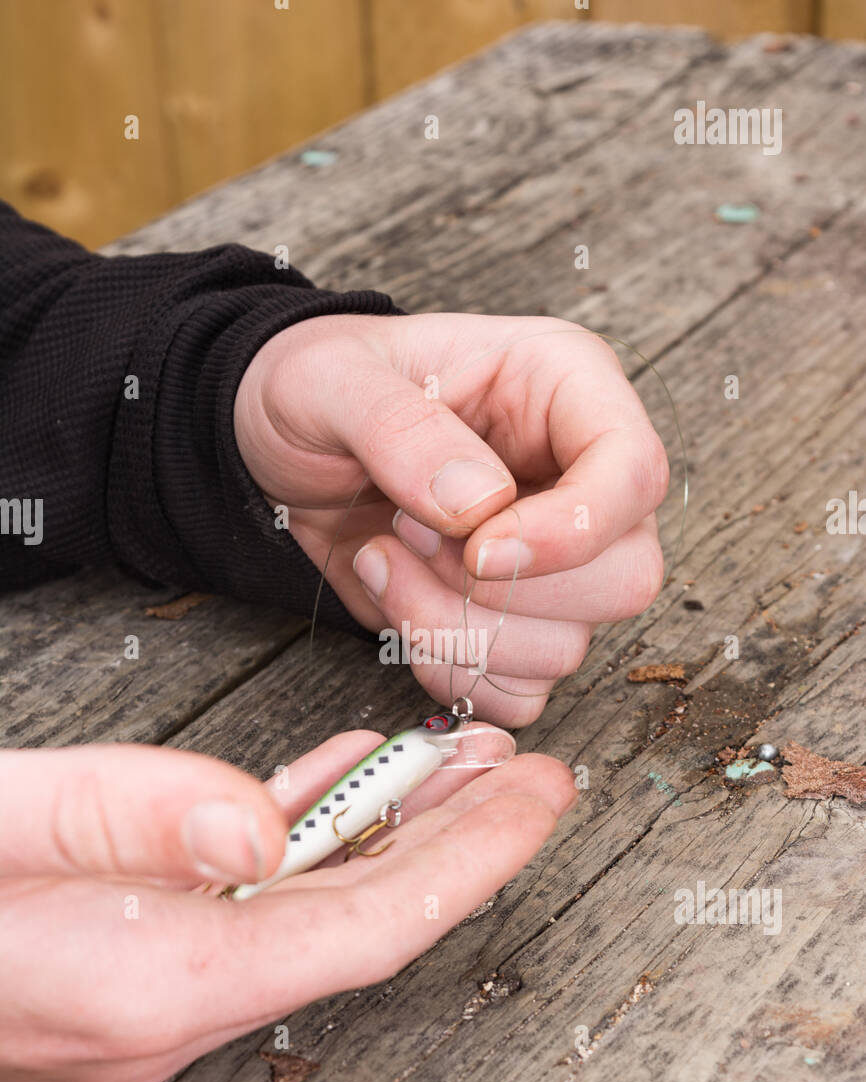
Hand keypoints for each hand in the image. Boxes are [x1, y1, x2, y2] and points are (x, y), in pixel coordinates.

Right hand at [0, 739, 573, 1081]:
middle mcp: (173, 1005)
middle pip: (357, 919)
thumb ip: (131, 818)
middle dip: (452, 843)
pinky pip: (248, 902)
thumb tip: (264, 820)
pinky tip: (336, 790)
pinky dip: (302, 843)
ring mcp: (151, 993)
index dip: (472, 859)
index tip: (544, 798)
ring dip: (383, 838)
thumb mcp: (1, 820)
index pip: (371, 923)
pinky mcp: (127, 964)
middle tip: (528, 771)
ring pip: (308, 908)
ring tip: (458, 766)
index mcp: (160, 976)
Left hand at [235, 312, 668, 725]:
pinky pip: (519, 690)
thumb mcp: (331, 379)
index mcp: (566, 391)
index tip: (478, 551)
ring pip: (566, 648)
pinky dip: (450, 670)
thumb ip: (402, 430)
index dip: (571, 532)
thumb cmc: (320, 390)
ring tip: (381, 557)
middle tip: (405, 534)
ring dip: (453, 628)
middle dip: (499, 589)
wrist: (282, 449)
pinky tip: (394, 610)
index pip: (635, 473)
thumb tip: (479, 506)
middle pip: (624, 579)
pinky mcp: (512, 624)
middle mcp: (578, 480)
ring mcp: (554, 563)